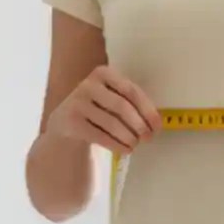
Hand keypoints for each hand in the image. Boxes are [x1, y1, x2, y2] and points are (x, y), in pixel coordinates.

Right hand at [44, 66, 160, 153]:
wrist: (65, 122)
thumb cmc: (99, 109)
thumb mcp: (113, 97)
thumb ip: (132, 102)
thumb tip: (155, 123)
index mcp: (103, 73)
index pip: (131, 90)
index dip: (148, 110)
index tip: (157, 127)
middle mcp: (88, 84)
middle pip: (122, 106)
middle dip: (139, 125)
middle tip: (148, 138)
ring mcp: (77, 103)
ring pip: (111, 123)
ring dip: (129, 137)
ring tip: (136, 144)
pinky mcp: (70, 122)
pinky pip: (100, 136)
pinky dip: (117, 145)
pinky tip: (126, 150)